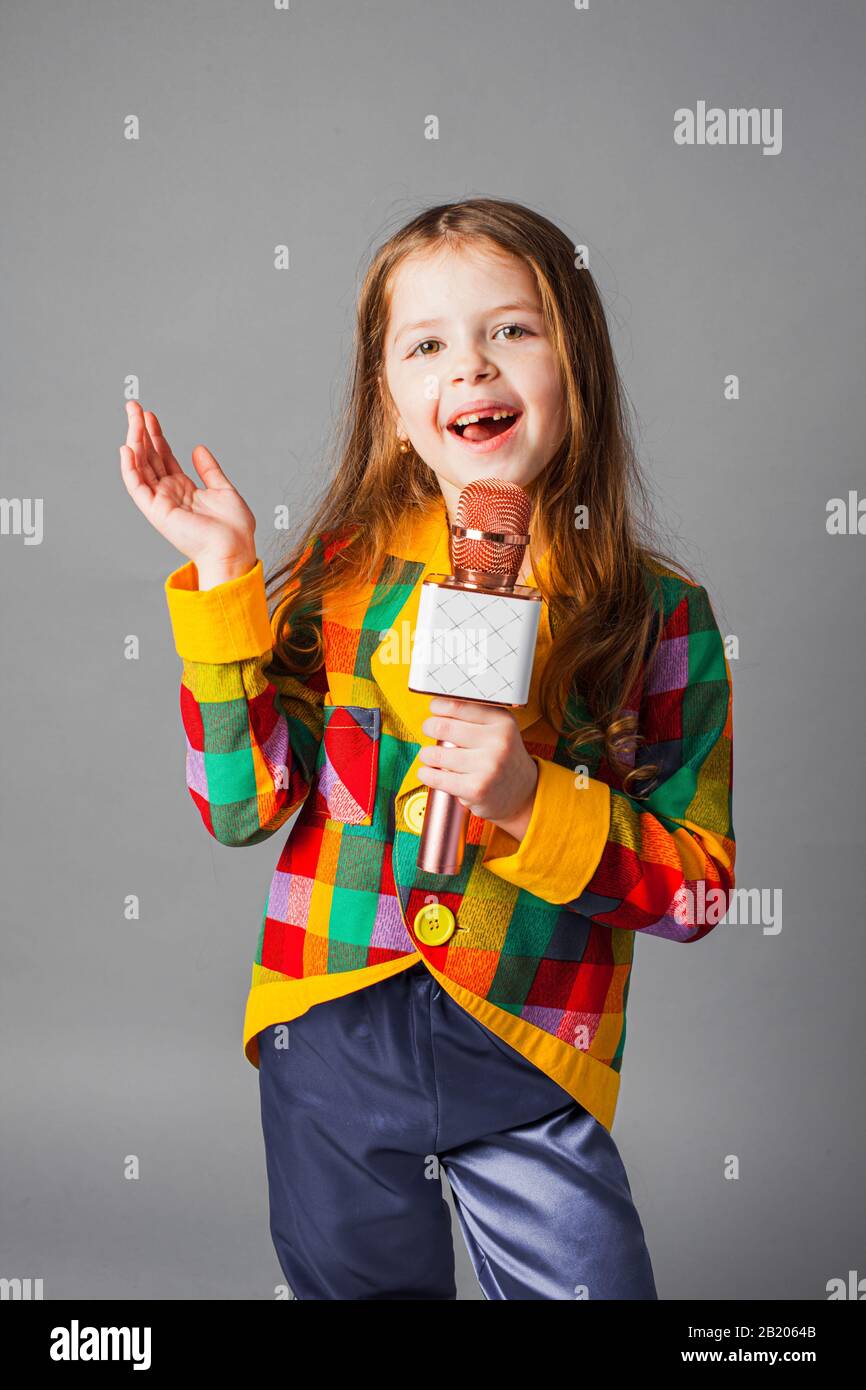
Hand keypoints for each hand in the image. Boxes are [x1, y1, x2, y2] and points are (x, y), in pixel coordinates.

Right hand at [119, 401, 257, 584]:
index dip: (156, 435)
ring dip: (134, 441)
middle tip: (133, 406)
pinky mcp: (156, 511)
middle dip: (140, 431)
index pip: (163, 456)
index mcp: (184, 489)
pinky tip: (127, 447)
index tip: (150, 415)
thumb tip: (198, 448)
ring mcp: (161, 502)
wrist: (234, 549)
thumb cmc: (233, 528)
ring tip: (132, 417)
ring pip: (141, 466)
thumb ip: (209, 470)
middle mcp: (169, 494)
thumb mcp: (223, 490)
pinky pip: (137, 487)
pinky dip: (130, 468)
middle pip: (149, 457)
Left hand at [417, 696, 538, 834]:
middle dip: (429, 727)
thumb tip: (437, 704)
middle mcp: (498, 741)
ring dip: (426, 755)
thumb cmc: (502, 756)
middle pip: (442, 727)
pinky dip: (426, 775)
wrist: (522, 792)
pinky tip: (428, 772)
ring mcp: (488, 766)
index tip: (435, 709)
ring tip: (430, 756)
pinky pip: (436, 778)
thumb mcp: (499, 728)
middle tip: (430, 730)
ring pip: (436, 754)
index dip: (438, 706)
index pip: (457, 705)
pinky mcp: (477, 789)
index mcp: (502, 721)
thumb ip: (474, 714)